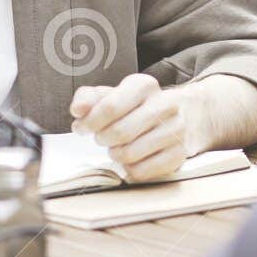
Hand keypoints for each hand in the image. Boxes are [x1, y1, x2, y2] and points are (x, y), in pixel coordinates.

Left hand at [69, 74, 199, 180]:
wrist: (176, 115)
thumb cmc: (134, 107)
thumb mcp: (110, 96)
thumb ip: (88, 99)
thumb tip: (78, 109)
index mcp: (145, 85)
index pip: (111, 106)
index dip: (90, 121)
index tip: (82, 127)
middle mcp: (166, 104)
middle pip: (120, 132)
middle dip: (102, 139)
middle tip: (102, 137)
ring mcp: (176, 130)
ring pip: (130, 154)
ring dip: (116, 154)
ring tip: (117, 147)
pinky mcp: (178, 154)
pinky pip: (142, 171)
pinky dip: (129, 168)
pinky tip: (131, 159)